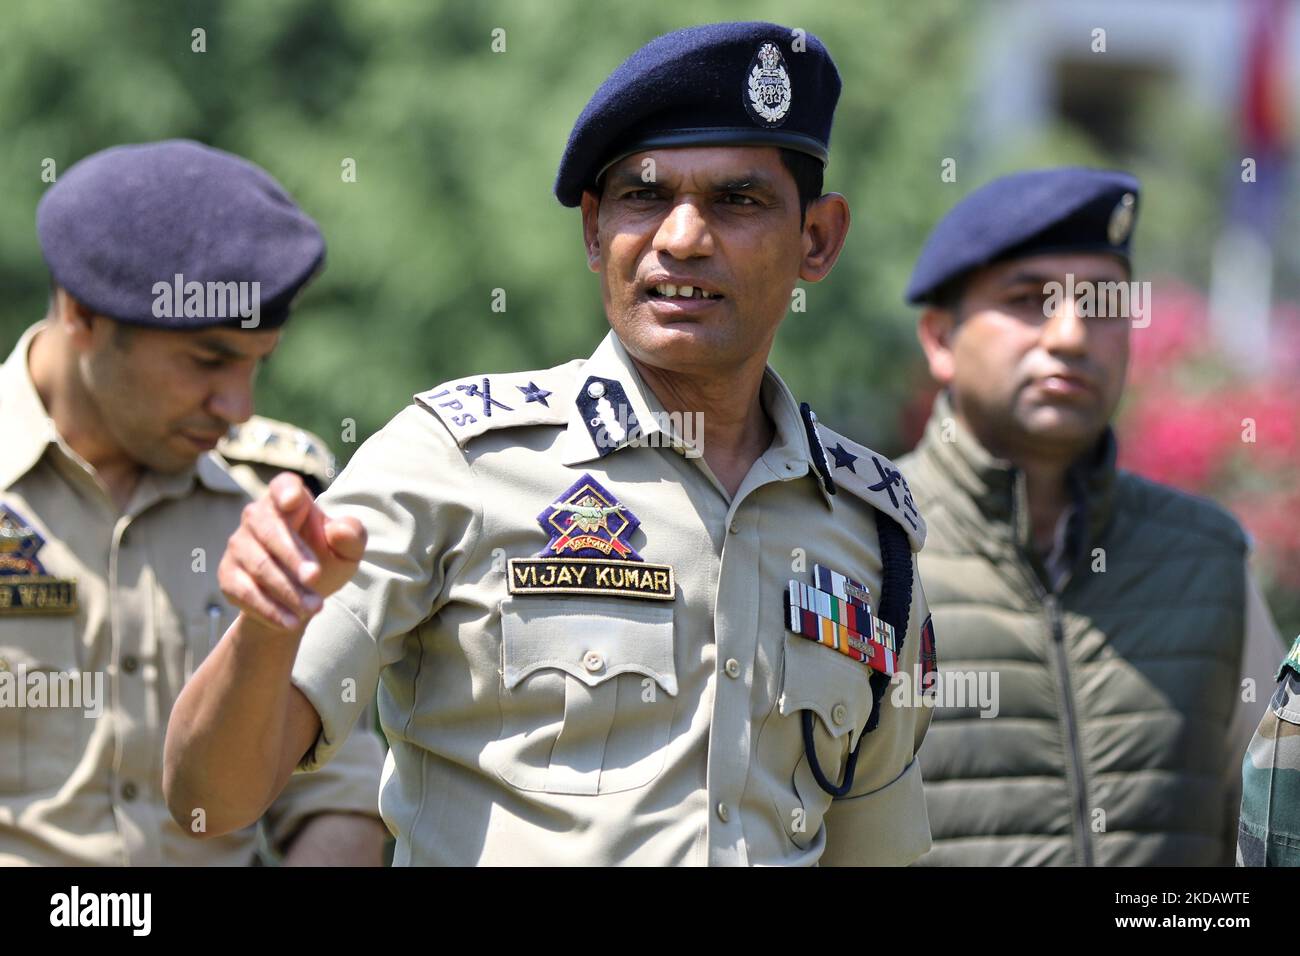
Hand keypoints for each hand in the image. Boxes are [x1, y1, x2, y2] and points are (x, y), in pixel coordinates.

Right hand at [219, 472, 366, 631]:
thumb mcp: (347, 551)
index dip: (286, 491)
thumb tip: (339, 530)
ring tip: (314, 607)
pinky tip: (292, 621)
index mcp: (288, 501)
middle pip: (269, 531)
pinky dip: (270, 608)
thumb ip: (351, 536)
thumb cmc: (325, 560)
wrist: (299, 598)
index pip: (283, 486)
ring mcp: (238, 546)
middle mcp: (257, 517)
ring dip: (287, 589)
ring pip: (259, 565)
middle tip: (316, 578)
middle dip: (293, 556)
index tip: (293, 501)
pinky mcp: (228, 576)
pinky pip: (245, 592)